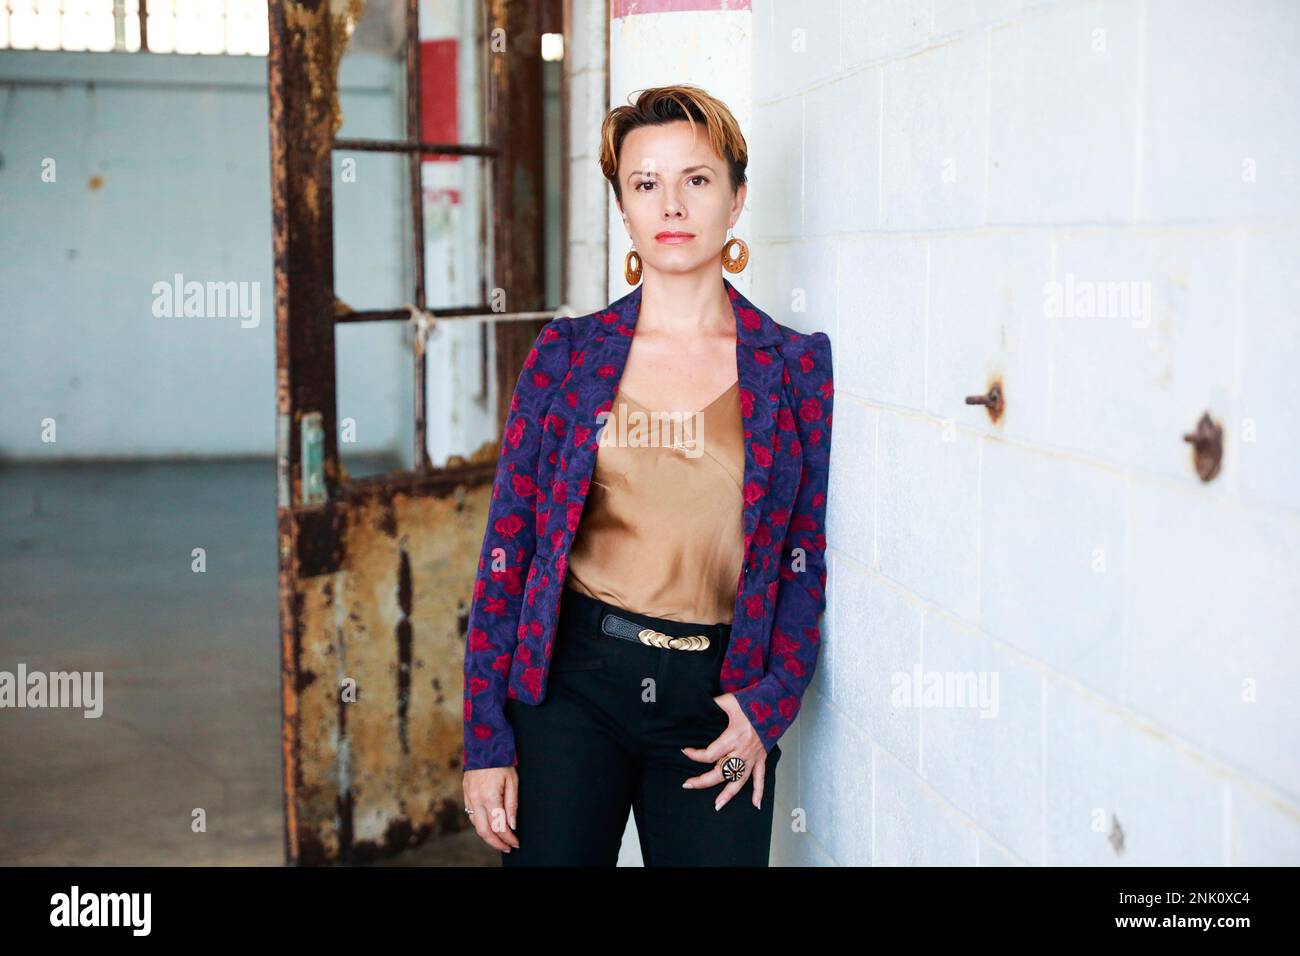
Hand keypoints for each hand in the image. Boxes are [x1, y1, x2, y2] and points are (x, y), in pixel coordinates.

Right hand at [462, 766, 520, 851]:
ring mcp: (469, 797)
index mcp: (489, 797)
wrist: (484, 744)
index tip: (516, 843)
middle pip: (484, 831)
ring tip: (499, 839)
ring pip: (475, 825)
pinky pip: (471, 815)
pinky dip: (480, 824)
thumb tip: (512, 825)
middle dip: (496, 843)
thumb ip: (512, 805)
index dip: (508, 838)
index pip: (499, 826)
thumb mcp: (512, 781)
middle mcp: (476, 800)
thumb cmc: (501, 761)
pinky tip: (489, 825)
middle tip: (508, 847)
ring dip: (487, 835)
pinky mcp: (466, 793)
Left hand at [679, 692, 769, 810]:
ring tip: (717, 805)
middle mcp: (742, 751)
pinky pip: (761, 779)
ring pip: (739, 780)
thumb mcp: (730, 701)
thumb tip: (699, 703)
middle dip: (703, 780)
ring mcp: (753, 757)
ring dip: (728, 794)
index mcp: (733, 737)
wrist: (775, 707)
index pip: (710, 754)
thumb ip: (714, 704)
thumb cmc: (752, 703)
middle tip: (687, 784)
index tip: (685, 751)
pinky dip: (759, 792)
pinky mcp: (761, 759)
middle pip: (721, 772)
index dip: (695, 755)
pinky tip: (756, 805)